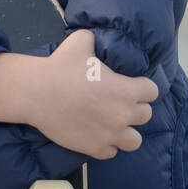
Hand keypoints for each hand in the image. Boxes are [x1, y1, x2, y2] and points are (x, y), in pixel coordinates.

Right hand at [30, 29, 158, 160]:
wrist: (35, 93)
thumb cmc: (60, 66)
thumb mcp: (82, 41)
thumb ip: (97, 38)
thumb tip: (99, 36)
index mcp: (126, 90)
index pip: (152, 92)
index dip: (143, 87)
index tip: (130, 85)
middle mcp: (123, 115)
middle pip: (146, 115)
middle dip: (134, 108)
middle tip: (118, 103)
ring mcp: (110, 135)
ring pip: (135, 140)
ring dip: (127, 132)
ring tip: (113, 124)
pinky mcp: (94, 148)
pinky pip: (111, 152)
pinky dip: (106, 144)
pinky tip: (97, 134)